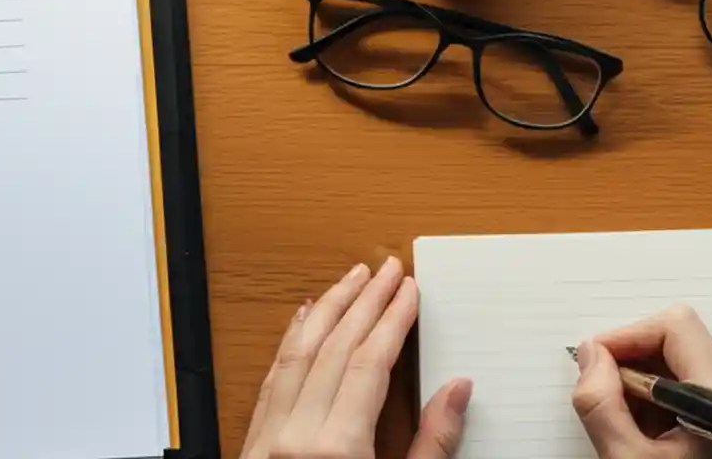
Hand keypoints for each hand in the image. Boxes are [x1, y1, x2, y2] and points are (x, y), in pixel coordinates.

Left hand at [239, 257, 473, 458]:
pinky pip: (271, 380)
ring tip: (350, 280)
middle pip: (334, 349)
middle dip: (364, 303)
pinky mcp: (253, 443)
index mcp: (339, 448)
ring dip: (326, 311)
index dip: (393, 321)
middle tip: (387, 270)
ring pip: (297, 355)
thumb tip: (457, 389)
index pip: (370, 363)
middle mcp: (297, 434)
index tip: (409, 290)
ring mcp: (270, 436)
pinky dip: (290, 343)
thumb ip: (432, 444)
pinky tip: (302, 318)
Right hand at [571, 304, 711, 458]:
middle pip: (678, 343)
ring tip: (640, 430)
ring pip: (685, 363)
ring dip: (648, 387)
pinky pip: (698, 383)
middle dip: (634, 369)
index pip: (674, 327)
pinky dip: (666, 400)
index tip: (598, 362)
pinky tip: (659, 434)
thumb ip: (599, 403)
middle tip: (614, 405)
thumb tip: (592, 358)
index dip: (626, 337)